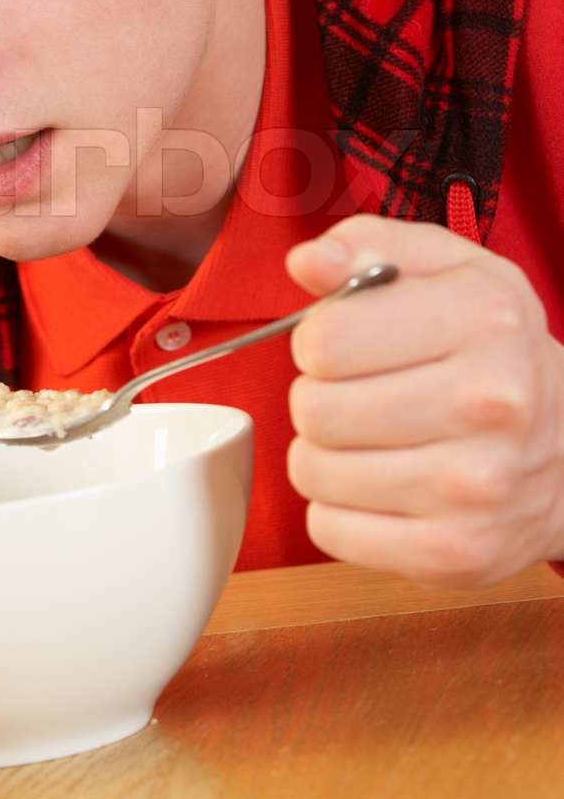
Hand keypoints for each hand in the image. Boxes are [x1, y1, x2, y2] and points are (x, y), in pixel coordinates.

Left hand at [284, 216, 563, 587]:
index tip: (348, 345)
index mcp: (483, 320)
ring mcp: (475, 488)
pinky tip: (380, 486)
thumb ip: (369, 246)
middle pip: (315, 409)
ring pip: (313, 471)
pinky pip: (330, 531)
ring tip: (370, 440)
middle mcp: (489, 404)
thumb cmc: (491, 349)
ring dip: (324, 455)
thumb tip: (307, 261)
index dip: (318, 341)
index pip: (325, 340)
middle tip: (358, 395)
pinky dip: (338, 510)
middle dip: (319, 398)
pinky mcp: (456, 553)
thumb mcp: (447, 268)